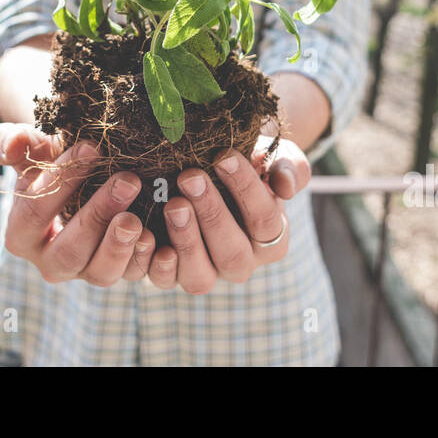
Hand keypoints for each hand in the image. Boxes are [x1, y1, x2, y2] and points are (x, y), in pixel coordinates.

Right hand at [0, 123, 156, 286]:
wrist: (83, 176)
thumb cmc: (51, 161)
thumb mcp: (29, 147)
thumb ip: (10, 141)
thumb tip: (13, 145)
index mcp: (20, 236)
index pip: (35, 213)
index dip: (61, 181)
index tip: (91, 147)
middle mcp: (51, 263)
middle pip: (69, 250)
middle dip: (98, 215)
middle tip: (128, 181)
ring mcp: (85, 272)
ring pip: (100, 272)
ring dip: (120, 245)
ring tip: (136, 217)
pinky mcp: (116, 272)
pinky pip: (130, 275)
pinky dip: (144, 258)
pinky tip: (156, 235)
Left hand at [147, 135, 312, 293]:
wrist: (213, 169)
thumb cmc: (249, 164)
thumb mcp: (275, 158)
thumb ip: (289, 168)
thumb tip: (286, 187)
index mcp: (272, 240)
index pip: (264, 220)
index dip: (245, 189)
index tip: (224, 156)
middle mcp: (242, 264)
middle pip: (232, 252)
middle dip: (211, 213)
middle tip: (190, 176)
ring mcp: (208, 273)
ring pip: (200, 275)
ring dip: (186, 240)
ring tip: (172, 203)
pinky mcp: (173, 274)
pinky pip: (164, 281)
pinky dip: (156, 264)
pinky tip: (148, 235)